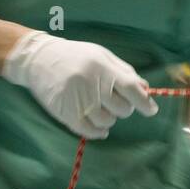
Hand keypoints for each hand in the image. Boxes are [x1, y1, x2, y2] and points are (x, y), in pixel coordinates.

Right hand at [2, 31, 157, 138]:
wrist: (38, 59)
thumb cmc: (75, 56)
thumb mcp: (101, 56)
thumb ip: (124, 71)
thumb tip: (145, 89)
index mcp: (103, 68)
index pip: (132, 89)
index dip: (145, 102)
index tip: (151, 110)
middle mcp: (92, 84)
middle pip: (122, 109)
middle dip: (123, 107)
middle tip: (113, 100)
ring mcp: (78, 100)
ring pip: (107, 121)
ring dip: (109, 118)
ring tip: (100, 107)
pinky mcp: (66, 113)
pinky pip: (89, 131)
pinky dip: (98, 132)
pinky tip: (99, 127)